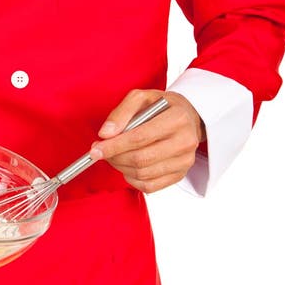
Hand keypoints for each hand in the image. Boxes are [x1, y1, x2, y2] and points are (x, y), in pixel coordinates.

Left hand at [90, 89, 205, 193]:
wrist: (188, 117)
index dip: (114, 145)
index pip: (140, 137)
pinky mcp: (181, 174)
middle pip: (141, 159)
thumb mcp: (142, 97)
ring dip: (121, 168)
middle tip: (101, 152)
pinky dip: (133, 180)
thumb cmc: (162, 106)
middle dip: (115, 157)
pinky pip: (151, 186)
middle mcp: (185, 141)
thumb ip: (122, 112)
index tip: (96, 149)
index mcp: (177, 118)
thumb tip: (105, 134)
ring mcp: (185, 161)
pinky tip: (127, 167)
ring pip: (144, 174)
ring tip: (114, 156)